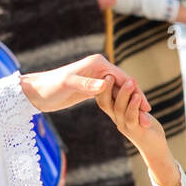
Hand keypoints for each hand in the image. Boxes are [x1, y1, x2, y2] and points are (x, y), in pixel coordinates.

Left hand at [19, 56, 147, 113]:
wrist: (37, 92)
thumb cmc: (50, 86)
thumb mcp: (68, 85)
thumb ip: (87, 84)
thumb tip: (107, 83)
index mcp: (98, 64)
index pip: (124, 79)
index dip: (136, 94)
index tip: (146, 108)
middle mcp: (100, 69)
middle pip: (125, 86)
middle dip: (137, 102)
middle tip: (148, 119)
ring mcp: (98, 79)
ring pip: (121, 93)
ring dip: (131, 107)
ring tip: (141, 122)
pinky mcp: (94, 89)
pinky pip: (113, 98)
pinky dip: (122, 107)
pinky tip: (129, 118)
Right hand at [96, 75, 177, 185]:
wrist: (155, 148)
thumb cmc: (146, 125)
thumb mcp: (135, 109)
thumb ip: (129, 98)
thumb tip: (126, 80)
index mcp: (114, 113)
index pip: (102, 98)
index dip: (101, 86)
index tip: (103, 72)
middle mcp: (116, 119)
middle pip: (105, 103)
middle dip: (107, 88)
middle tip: (110, 73)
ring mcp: (125, 126)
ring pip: (119, 108)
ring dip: (124, 94)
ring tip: (130, 82)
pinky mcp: (136, 131)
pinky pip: (131, 117)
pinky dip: (134, 106)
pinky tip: (137, 96)